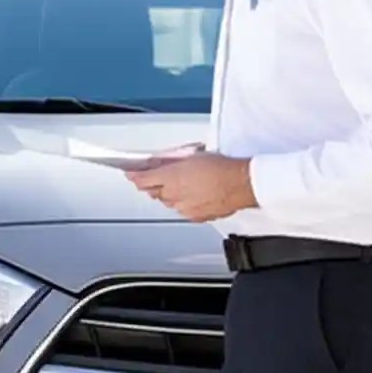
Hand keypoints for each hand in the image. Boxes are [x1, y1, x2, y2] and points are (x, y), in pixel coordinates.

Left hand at [125, 152, 256, 221]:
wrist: (241, 183)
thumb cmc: (221, 167)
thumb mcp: (192, 156)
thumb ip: (171, 162)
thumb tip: (160, 163)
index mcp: (171, 177)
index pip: (143, 179)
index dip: (135, 177)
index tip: (130, 174)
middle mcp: (174, 194)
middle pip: (154, 192)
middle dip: (154, 185)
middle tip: (158, 177)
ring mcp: (184, 207)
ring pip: (168, 202)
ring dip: (169, 194)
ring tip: (182, 185)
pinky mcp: (195, 216)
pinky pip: (182, 211)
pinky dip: (183, 204)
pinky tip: (192, 195)